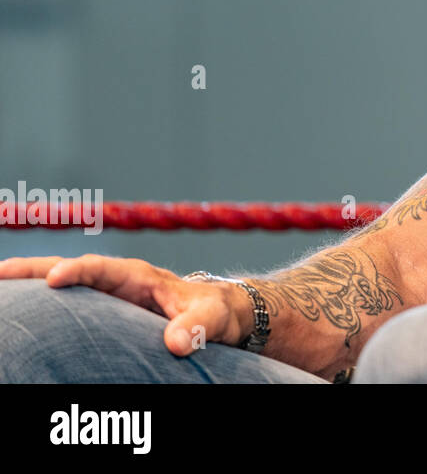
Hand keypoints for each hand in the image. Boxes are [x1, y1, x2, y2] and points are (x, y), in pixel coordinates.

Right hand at [0, 254, 250, 356]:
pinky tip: (17, 310)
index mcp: (141, 277)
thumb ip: (197, 326)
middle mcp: (118, 281)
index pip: (104, 269)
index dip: (78, 271)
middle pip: (70, 269)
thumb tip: (176, 343)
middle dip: (34, 270)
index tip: (54, 280)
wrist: (220, 314)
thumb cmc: (217, 311)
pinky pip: (69, 305)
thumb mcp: (214, 317)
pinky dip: (41, 303)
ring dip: (29, 284)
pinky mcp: (105, 312)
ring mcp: (108, 296)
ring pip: (62, 285)